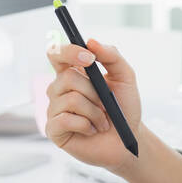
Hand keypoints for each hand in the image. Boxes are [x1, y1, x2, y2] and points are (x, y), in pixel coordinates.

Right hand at [45, 37, 142, 171]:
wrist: (127, 141)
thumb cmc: (124, 108)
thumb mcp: (125, 77)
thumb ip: (111, 55)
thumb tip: (91, 42)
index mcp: (72, 73)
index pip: (57, 54)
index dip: (69, 52)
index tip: (89, 58)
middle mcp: (59, 89)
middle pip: (67, 77)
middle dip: (94, 91)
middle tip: (106, 104)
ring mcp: (54, 110)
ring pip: (70, 99)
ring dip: (94, 111)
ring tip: (102, 121)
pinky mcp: (53, 130)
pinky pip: (65, 120)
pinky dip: (86, 125)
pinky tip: (92, 131)